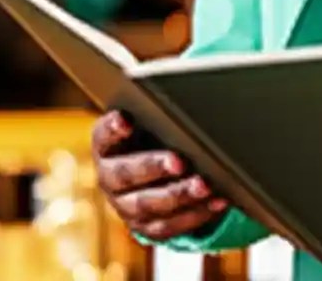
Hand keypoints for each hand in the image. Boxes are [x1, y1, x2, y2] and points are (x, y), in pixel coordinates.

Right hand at [91, 110, 229, 239]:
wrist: (157, 172)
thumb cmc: (159, 135)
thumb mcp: (155, 121)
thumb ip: (163, 113)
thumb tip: (194, 95)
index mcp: (107, 146)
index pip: (103, 135)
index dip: (113, 128)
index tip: (126, 119)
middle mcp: (109, 177)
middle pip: (126, 174)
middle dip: (153, 167)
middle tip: (180, 160)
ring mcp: (125, 205)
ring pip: (148, 204)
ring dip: (179, 195)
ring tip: (205, 185)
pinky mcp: (145, 226)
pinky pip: (167, 226)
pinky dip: (194, 216)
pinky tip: (217, 202)